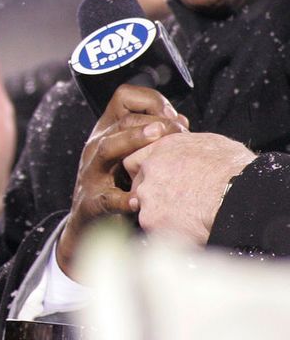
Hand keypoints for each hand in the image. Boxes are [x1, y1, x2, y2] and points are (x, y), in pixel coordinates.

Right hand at [56, 85, 187, 275]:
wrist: (90, 223)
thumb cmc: (119, 185)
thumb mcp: (132, 155)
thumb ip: (154, 137)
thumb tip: (181, 121)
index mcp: (108, 131)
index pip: (124, 98)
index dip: (151, 101)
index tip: (173, 116)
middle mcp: (97, 146)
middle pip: (122, 121)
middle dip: (155, 123)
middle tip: (180, 132)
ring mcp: (92, 173)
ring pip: (108, 148)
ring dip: (133, 141)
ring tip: (157, 140)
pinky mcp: (91, 201)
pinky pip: (106, 197)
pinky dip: (122, 199)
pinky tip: (138, 201)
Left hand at [124, 132, 254, 245]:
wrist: (242, 195)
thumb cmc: (235, 169)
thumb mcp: (210, 145)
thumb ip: (187, 150)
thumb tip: (191, 156)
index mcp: (161, 149)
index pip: (135, 162)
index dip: (144, 174)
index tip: (154, 183)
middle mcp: (149, 171)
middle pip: (139, 188)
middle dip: (153, 197)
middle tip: (175, 206)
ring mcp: (148, 197)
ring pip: (147, 210)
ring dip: (162, 216)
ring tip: (187, 221)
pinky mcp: (153, 220)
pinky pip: (156, 229)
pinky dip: (169, 233)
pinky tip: (188, 232)